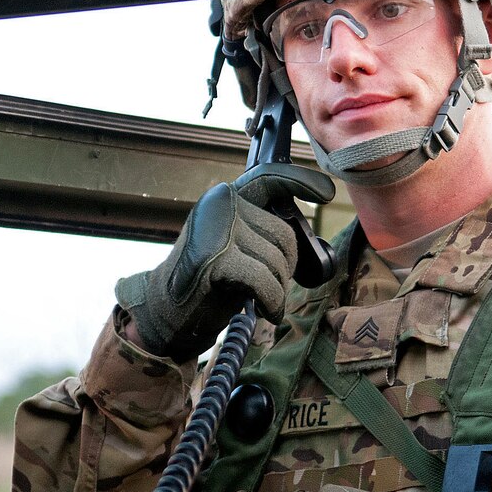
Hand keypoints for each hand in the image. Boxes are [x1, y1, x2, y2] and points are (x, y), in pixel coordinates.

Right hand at [116, 163, 334, 361]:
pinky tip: (267, 310)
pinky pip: (265, 280)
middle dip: (286, 266)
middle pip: (282, 232)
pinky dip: (272, 300)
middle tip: (271, 286)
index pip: (269, 178)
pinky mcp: (215, 260)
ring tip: (263, 299)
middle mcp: (219, 206)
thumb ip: (258, 226)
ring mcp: (216, 231)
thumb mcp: (233, 242)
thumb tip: (301, 223)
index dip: (301, 182)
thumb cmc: (207, 281)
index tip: (326, 194)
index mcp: (223, 197)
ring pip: (277, 260)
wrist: (165, 313)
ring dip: (278, 288)